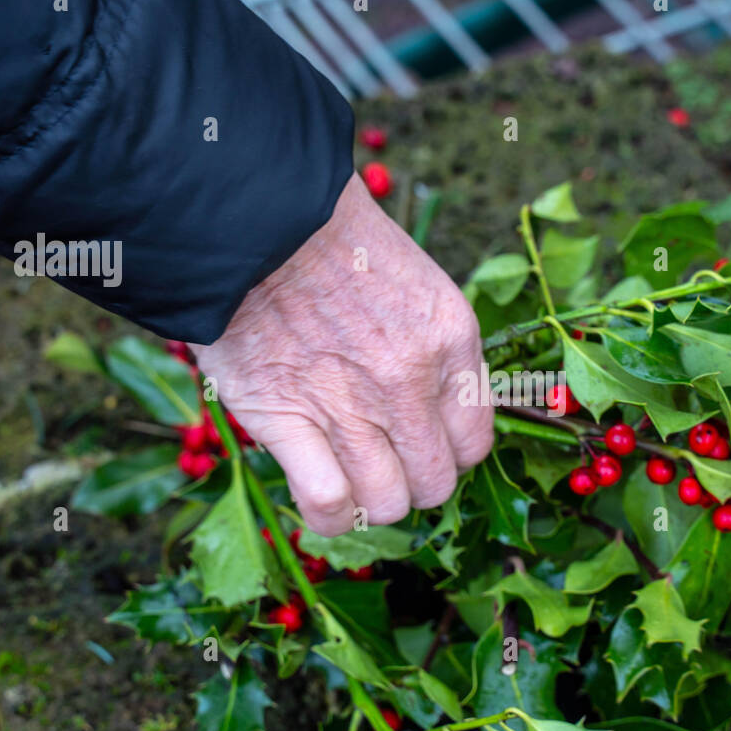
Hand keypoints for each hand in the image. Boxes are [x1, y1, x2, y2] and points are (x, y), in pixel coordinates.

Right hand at [194, 174, 492, 535]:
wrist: (254, 214)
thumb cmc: (332, 241)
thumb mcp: (415, 283)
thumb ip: (435, 352)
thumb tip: (436, 416)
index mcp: (450, 338)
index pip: (475, 441)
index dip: (447, 453)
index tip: (421, 444)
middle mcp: (411, 380)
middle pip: (436, 481)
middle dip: (412, 482)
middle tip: (383, 461)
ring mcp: (350, 405)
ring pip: (388, 503)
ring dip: (372, 502)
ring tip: (351, 479)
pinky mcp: (285, 419)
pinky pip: (330, 503)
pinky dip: (330, 515)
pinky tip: (324, 499)